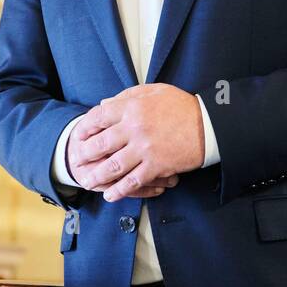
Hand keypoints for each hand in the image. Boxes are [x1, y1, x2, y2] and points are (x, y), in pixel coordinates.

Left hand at [68, 84, 203, 201]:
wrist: (209, 125)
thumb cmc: (182, 105)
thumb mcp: (154, 91)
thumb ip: (127, 96)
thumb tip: (104, 103)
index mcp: (132, 107)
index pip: (99, 117)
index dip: (85, 127)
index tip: (79, 135)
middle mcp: (134, 128)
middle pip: (100, 143)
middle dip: (85, 154)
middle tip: (77, 160)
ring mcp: (144, 148)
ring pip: (112, 166)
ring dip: (97, 176)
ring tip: (87, 182)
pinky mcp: (156, 165)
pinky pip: (132, 181)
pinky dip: (119, 190)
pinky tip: (110, 195)